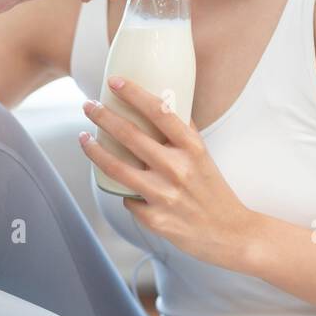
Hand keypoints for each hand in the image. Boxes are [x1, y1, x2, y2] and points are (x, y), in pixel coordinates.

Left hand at [78, 77, 259, 270]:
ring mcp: (164, 195)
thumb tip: (165, 105)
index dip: (135, 94)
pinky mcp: (155, 219)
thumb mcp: (204, 157)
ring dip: (94, 150)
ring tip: (84, 138)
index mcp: (192, 149)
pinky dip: (125, 193)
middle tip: (88, 106)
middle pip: (130, 135)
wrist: (231, 234)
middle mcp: (177, 169)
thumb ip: (184, 134)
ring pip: (116, 167)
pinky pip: (127, 199)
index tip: (116, 82)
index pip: (160, 112)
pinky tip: (124, 189)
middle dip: (103, 116)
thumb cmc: (215, 193)